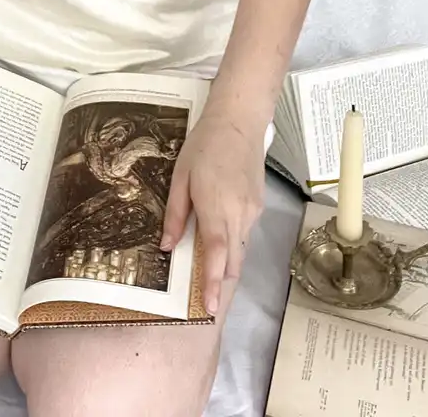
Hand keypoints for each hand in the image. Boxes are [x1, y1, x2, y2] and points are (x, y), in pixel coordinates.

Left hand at [160, 110, 265, 316]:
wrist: (239, 121)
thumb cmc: (204, 145)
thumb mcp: (180, 177)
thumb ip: (175, 214)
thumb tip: (168, 247)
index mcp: (217, 206)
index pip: (217, 254)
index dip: (214, 282)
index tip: (211, 307)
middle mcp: (240, 214)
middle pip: (234, 259)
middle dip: (222, 282)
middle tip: (207, 300)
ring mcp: (253, 210)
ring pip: (241, 246)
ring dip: (228, 262)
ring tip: (210, 271)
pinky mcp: (259, 205)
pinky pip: (245, 231)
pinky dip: (233, 241)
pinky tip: (220, 237)